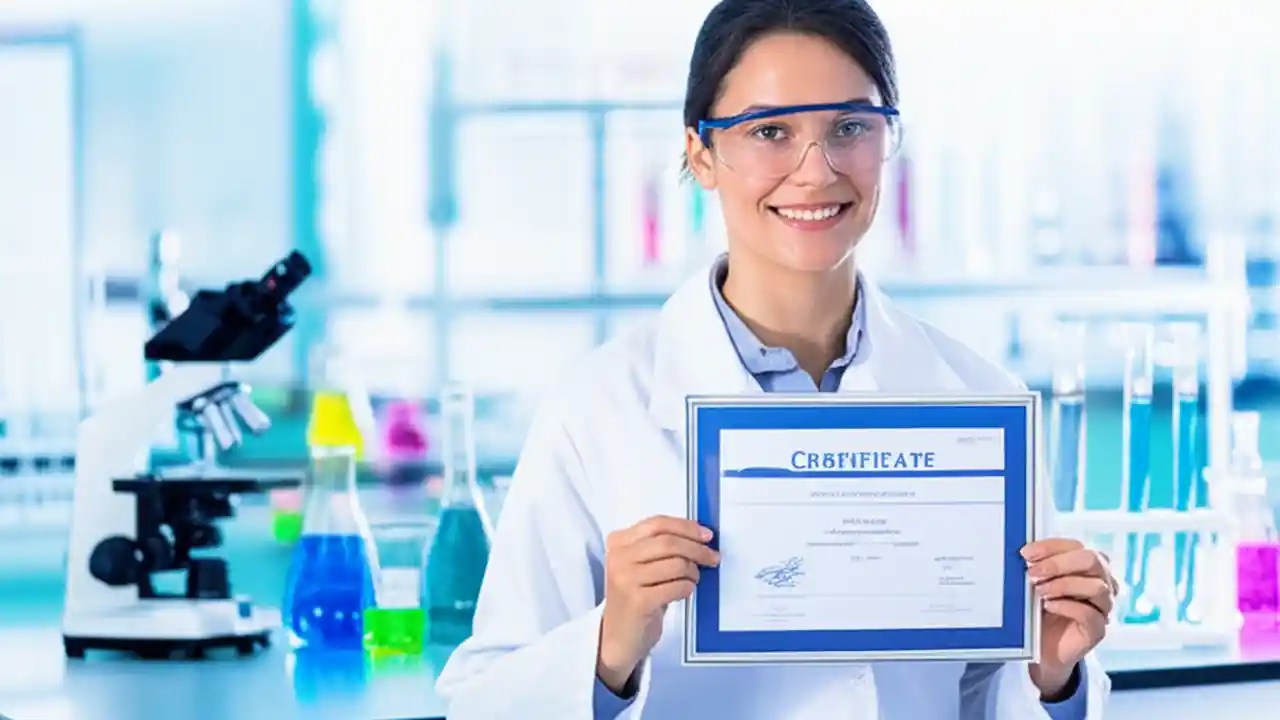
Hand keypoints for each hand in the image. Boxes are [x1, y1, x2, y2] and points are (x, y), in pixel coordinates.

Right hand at [596, 515, 719, 693]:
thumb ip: (661, 545)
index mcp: (618, 542)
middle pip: (669, 542)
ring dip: (693, 572)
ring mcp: (626, 579)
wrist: (618, 635)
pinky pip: (678, 586)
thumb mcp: (640, 565)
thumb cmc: (636, 596)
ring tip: (692, 579)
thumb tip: (700, 534)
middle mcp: (618, 558)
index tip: (706, 534)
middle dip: (697, 548)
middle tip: (713, 557)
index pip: (658, 524)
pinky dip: (688, 588)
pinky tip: (682, 592)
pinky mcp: (639, 601)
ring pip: (677, 564)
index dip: (686, 527)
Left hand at [1022, 538, 1116, 697]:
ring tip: (1039, 591)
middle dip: (1059, 563)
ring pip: (1097, 587)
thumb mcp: (1037, 583)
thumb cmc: (1041, 609)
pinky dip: (1067, 606)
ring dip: (1064, 585)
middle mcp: (1102, 582)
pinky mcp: (1098, 629)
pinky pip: (1090, 614)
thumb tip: (1025, 552)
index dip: (1051, 547)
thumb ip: (1038, 566)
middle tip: (1033, 572)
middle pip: (1093, 560)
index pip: (1076, 546)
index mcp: (1087, 565)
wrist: (1042, 647)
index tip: (1026, 553)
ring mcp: (1103, 607)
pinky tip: (1049, 606)